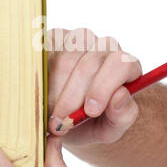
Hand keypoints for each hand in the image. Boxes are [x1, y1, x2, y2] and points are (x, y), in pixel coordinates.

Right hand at [47, 27, 141, 146]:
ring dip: (54, 91)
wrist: (74, 120)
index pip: (121, 65)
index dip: (104, 87)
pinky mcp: (54, 37)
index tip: (90, 111)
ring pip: (64, 59)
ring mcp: (79, 39)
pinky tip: (40, 95)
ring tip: (50, 114)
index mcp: (126, 65)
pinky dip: (39, 78)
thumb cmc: (96, 123)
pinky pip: (44, 53)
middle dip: (71, 99)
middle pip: (88, 65)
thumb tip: (120, 96)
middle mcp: (105, 46)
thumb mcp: (112, 128)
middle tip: (60, 124)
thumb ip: (122, 115)